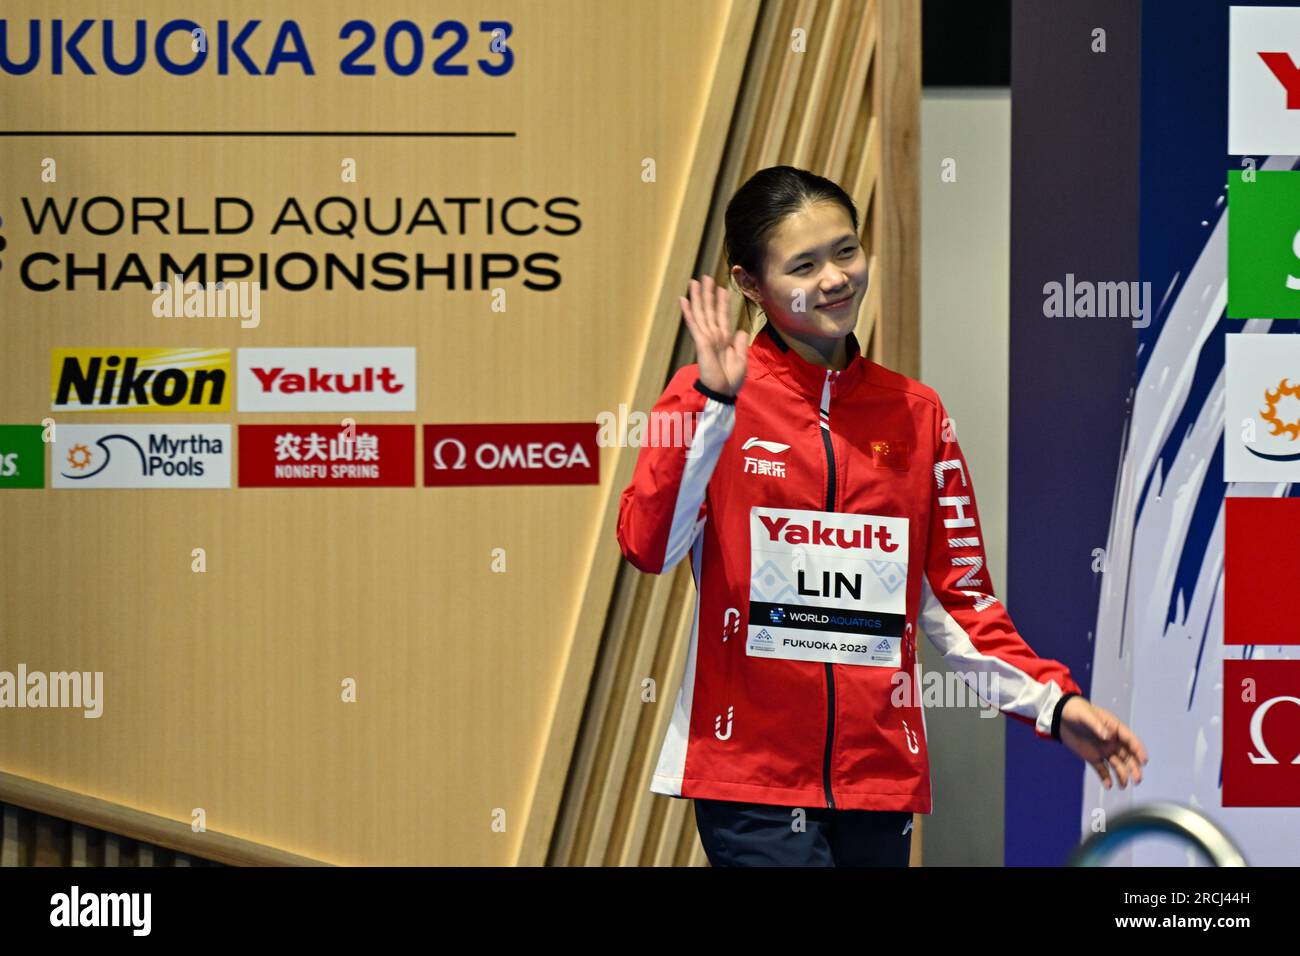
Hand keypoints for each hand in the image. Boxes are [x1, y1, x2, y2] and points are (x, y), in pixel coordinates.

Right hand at [680, 274, 747, 398]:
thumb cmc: (731, 379)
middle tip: (706, 277)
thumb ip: (740, 343)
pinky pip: (694, 324)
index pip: (723, 316)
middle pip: (710, 309)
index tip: (722, 289)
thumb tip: (740, 330)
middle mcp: (715, 335)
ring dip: (697, 297)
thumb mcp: (741, 359)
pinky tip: (683, 300)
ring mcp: (706, 337)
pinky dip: (689, 311)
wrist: (723, 391)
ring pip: (701, 312)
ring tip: (694, 281)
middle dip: (708, 293)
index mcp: (725, 339)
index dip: (722, 302)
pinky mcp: (701, 342)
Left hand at [1059, 696, 1148, 789]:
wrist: (1060, 716)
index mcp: (1114, 728)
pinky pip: (1102, 770)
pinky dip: (1105, 778)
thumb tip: (1108, 736)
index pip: (1131, 741)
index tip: (1144, 760)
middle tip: (1137, 780)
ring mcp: (1104, 750)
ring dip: (1122, 776)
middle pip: (1128, 757)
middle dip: (1134, 768)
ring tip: (1122, 786)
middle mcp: (1112, 741)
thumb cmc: (1076, 711)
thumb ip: (1097, 726)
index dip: (1139, 750)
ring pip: (1118, 766)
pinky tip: (1108, 786)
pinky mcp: (1093, 757)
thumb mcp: (1085, 715)